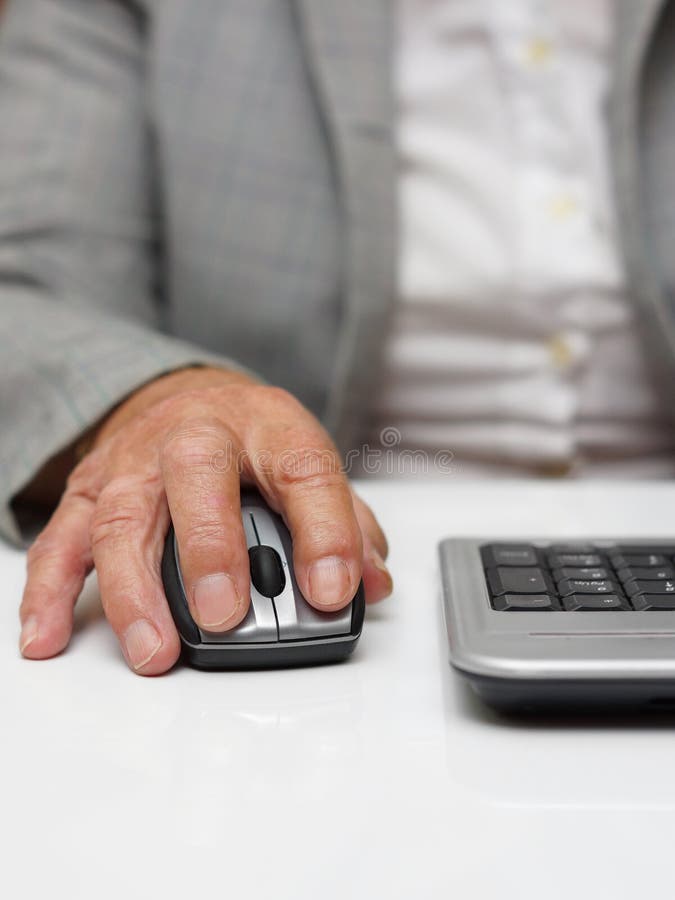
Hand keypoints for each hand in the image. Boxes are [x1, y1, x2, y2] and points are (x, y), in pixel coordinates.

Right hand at [18, 367, 392, 673]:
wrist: (187, 401)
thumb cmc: (252, 442)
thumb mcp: (307, 464)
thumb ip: (344, 523)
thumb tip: (368, 582)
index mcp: (267, 426)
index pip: (304, 469)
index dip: (325, 531)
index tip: (334, 590)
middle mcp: (197, 433)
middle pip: (196, 473)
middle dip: (208, 547)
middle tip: (223, 616)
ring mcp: (136, 461)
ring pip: (122, 515)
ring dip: (132, 589)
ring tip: (154, 649)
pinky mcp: (91, 491)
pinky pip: (62, 539)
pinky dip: (50, 591)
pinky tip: (50, 635)